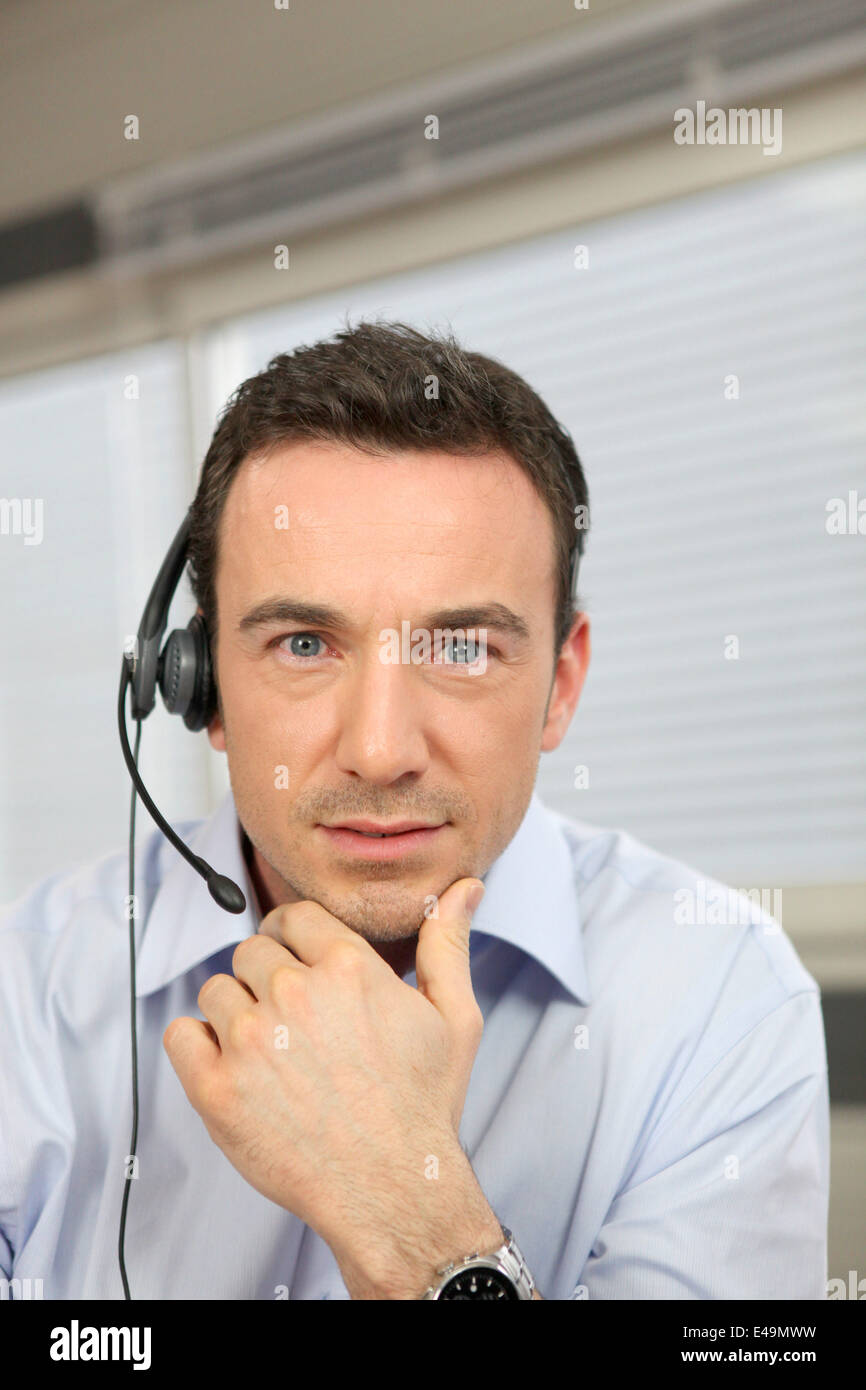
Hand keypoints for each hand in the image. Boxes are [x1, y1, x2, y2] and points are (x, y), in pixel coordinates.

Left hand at [163, 876, 492, 1295]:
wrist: (394, 1191)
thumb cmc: (422, 1107)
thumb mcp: (453, 1018)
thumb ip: (448, 944)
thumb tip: (464, 888)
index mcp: (347, 967)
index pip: (292, 917)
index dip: (294, 939)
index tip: (299, 967)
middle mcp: (294, 993)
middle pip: (250, 951)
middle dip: (267, 978)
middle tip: (292, 1022)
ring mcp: (251, 1041)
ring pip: (215, 990)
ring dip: (234, 1012)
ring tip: (267, 1051)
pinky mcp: (217, 1089)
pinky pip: (180, 1034)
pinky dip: (196, 1045)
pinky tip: (232, 1067)